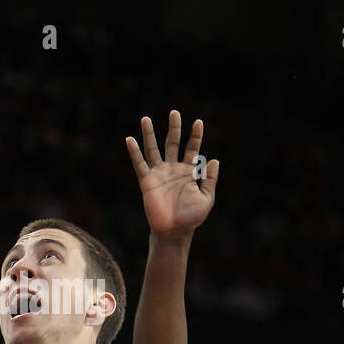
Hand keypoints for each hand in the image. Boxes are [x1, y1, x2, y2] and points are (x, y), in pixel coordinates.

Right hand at [126, 109, 218, 235]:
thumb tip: (213, 160)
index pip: (192, 148)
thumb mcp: (207, 198)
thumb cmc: (191, 218)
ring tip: (146, 119)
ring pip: (153, 149)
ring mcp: (159, 174)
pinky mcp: (147, 181)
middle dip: (174, 128)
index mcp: (188, 172)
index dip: (195, 135)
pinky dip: (134, 151)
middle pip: (172, 143)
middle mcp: (172, 169)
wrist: (174, 232)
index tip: (198, 122)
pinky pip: (139, 163)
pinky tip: (130, 139)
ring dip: (150, 134)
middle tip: (174, 112)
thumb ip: (210, 179)